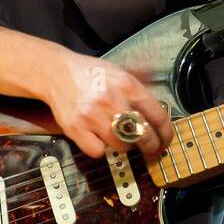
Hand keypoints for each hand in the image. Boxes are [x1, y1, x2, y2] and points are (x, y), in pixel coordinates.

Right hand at [40, 48, 173, 159]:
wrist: (57, 73)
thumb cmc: (91, 74)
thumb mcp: (119, 71)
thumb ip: (141, 83)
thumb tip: (160, 93)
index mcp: (128, 86)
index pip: (157, 116)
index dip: (166, 133)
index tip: (165, 140)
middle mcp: (113, 101)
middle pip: (143, 135)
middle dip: (152, 147)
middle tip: (152, 150)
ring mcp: (94, 117)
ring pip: (122, 146)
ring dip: (125, 146)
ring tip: (120, 138)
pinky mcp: (76, 129)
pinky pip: (98, 151)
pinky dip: (101, 149)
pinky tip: (99, 138)